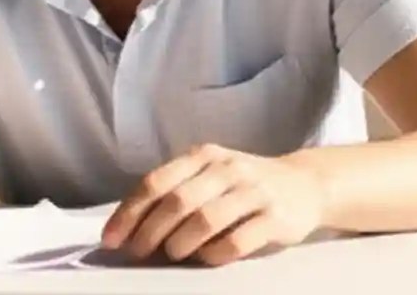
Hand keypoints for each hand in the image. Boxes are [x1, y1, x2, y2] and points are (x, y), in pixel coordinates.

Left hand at [100, 144, 327, 265]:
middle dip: (150, 232)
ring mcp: (254, 191)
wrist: (305, 184)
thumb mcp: (210, 175)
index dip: (129, 213)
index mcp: (204, 156)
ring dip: (180, 243)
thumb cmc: (244, 185)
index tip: (111, 239)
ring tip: (172, 255)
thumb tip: (130, 229)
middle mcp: (228, 168)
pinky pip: (237, 240)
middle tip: (138, 253)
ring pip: (206, 219)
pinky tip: (206, 259)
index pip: (156, 182)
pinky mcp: (275, 217)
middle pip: (177, 202)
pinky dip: (214, 254)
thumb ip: (177, 191)